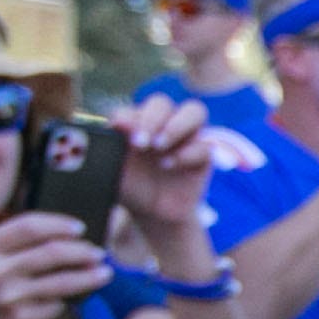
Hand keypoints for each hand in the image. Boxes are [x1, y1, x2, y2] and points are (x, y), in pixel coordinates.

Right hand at [0, 210, 111, 318]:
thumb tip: (45, 228)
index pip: (29, 227)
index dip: (59, 224)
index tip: (79, 227)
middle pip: (52, 254)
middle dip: (82, 252)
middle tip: (98, 252)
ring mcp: (7, 298)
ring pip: (60, 283)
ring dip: (88, 277)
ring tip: (104, 273)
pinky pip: (53, 308)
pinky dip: (64, 301)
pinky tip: (72, 298)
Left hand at [112, 96, 221, 262]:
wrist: (153, 214)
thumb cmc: (131, 188)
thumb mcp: (115, 171)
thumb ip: (113, 148)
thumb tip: (116, 125)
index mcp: (137, 124)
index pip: (132, 110)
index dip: (128, 118)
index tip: (120, 133)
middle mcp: (162, 125)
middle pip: (161, 103)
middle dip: (151, 119)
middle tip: (140, 144)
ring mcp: (186, 138)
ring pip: (194, 111)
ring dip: (175, 126)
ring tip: (160, 146)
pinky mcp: (204, 156)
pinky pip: (204, 146)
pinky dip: (187, 154)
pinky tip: (169, 166)